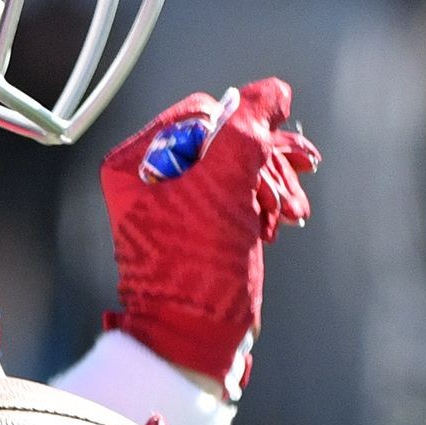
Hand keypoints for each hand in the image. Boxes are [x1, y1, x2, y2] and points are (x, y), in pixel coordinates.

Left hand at [99, 79, 318, 396]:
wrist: (197, 335)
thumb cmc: (198, 272)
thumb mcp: (224, 190)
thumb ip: (246, 132)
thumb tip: (272, 89)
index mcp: (134, 164)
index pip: (203, 113)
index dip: (245, 134)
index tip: (273, 162)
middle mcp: (147, 176)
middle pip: (226, 137)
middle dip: (265, 163)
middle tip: (292, 193)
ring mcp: (174, 198)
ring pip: (239, 163)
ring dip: (272, 184)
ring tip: (289, 215)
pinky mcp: (200, 219)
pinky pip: (241, 189)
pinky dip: (266, 201)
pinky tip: (279, 222)